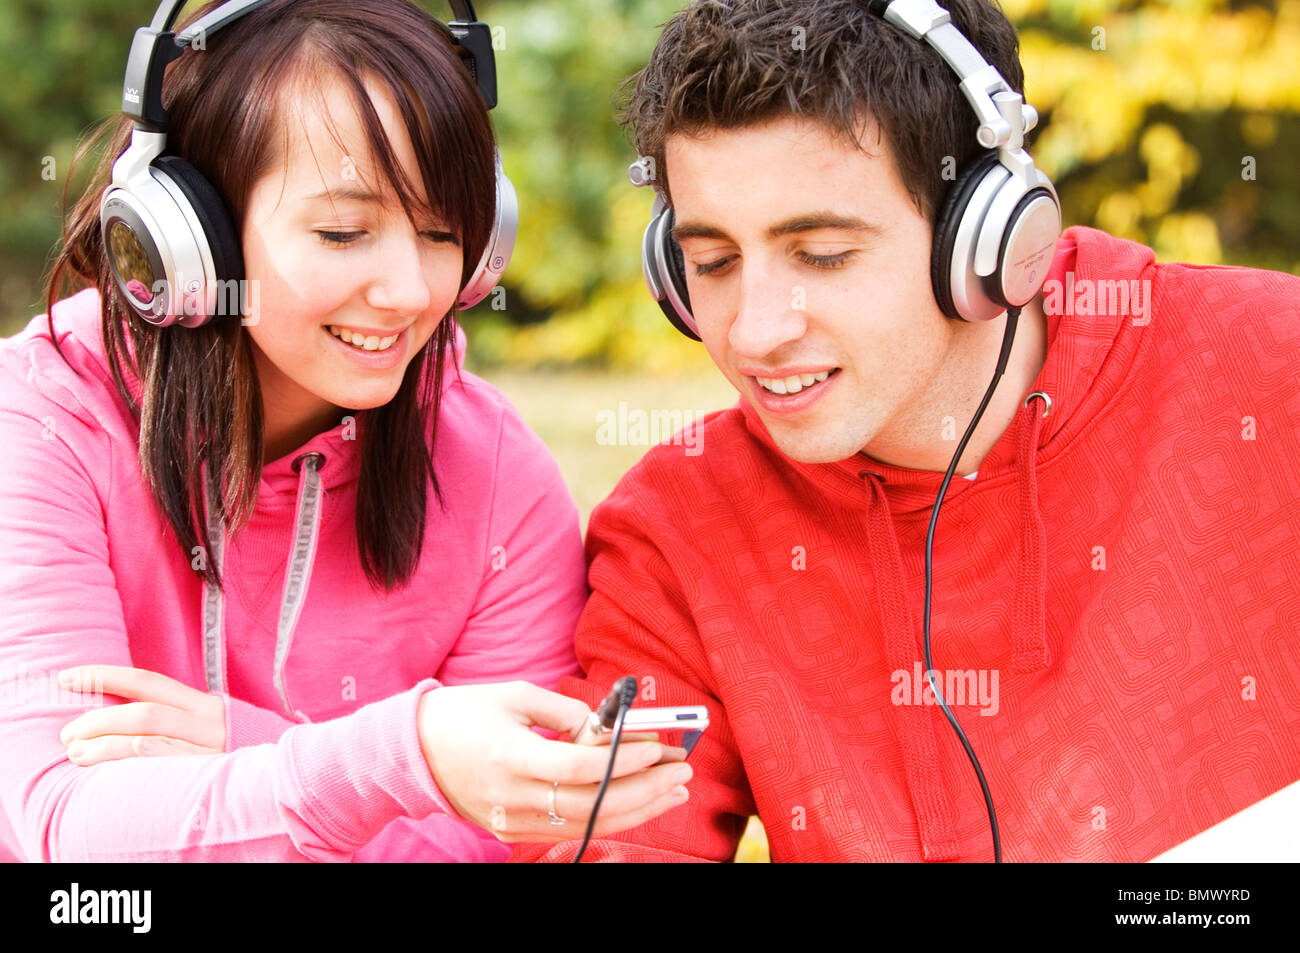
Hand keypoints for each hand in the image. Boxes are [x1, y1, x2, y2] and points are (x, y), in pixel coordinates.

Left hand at [57, 665, 225, 764]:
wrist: (277, 773)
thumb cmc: (228, 748)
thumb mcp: (204, 725)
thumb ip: (170, 714)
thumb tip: (113, 709)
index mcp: (201, 703)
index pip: (145, 681)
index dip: (104, 676)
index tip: (66, 679)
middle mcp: (205, 721)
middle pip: (142, 713)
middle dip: (97, 721)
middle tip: (67, 734)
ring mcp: (207, 748)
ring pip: (147, 739)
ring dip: (105, 746)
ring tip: (76, 753)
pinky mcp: (207, 773)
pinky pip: (168, 763)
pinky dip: (141, 758)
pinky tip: (116, 761)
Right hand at [416, 681, 691, 842]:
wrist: (413, 751)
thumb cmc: (467, 713)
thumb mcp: (516, 696)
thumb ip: (566, 711)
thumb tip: (613, 727)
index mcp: (511, 756)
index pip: (581, 767)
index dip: (625, 759)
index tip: (660, 747)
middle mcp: (513, 796)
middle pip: (594, 803)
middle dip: (646, 789)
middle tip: (683, 773)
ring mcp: (512, 820)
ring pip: (588, 824)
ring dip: (638, 809)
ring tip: (675, 792)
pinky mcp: (511, 830)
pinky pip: (571, 830)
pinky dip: (609, 818)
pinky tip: (638, 804)